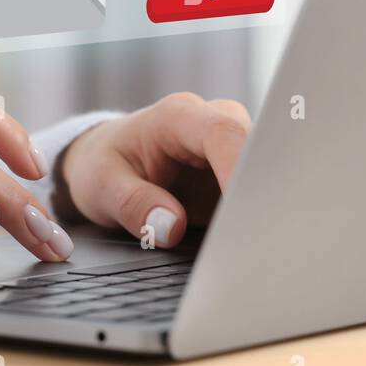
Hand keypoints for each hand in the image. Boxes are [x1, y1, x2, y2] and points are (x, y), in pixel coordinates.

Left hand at [57, 93, 250, 247]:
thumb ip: (132, 204)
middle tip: (253, 241)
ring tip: (250, 248)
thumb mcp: (100, 185)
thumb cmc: (103, 164)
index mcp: (178, 116)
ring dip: (260, 209)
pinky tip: (249, 246)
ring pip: (265, 174)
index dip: (239, 169)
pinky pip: (258, 193)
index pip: (223, 133)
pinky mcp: (238, 174)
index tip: (243, 212)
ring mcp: (230, 148)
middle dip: (260, 194)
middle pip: (257, 150)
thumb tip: (171, 227)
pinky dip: (256, 218)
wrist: (106, 158)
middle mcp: (213, 123)